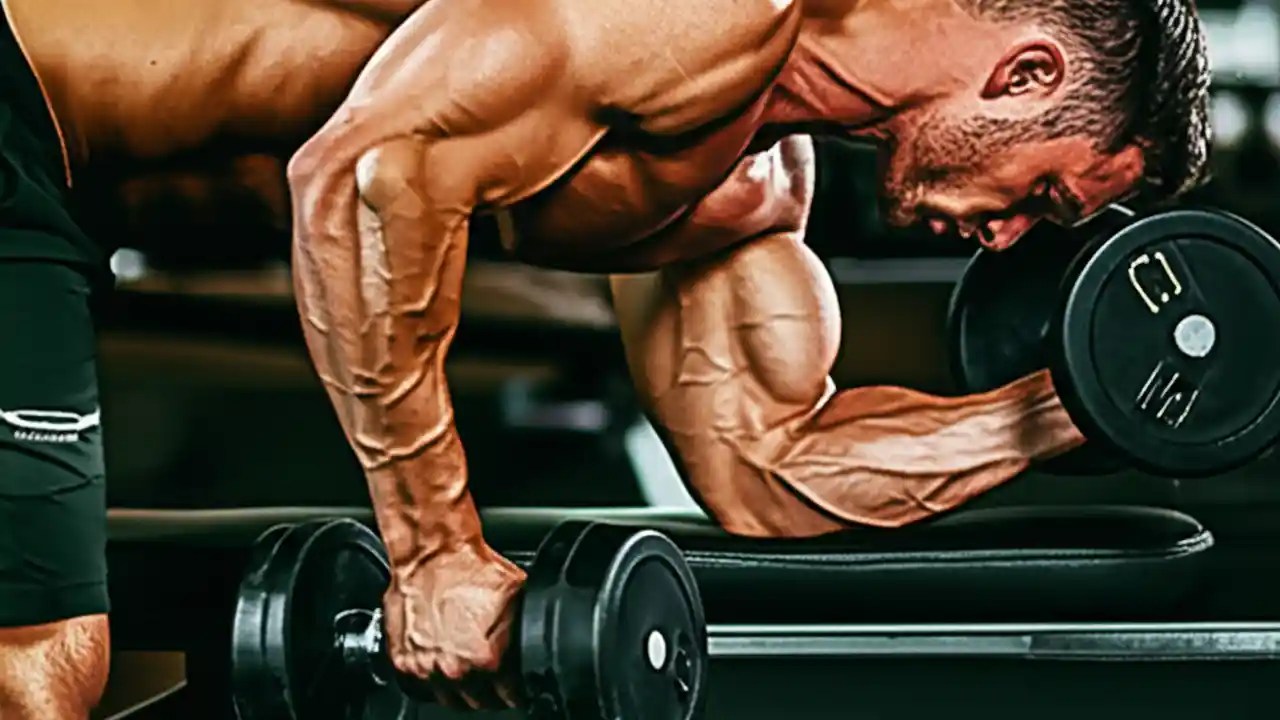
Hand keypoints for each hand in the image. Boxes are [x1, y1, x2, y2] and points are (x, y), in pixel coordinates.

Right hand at [383, 541, 526, 709]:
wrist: (432, 552)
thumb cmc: (470, 569)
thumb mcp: (518, 597)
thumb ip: (526, 630)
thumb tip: (539, 644)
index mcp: (489, 659)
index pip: (510, 696)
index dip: (515, 689)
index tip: (513, 683)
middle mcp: (457, 669)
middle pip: (480, 701)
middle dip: (488, 688)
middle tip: (490, 673)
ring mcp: (426, 669)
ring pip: (449, 700)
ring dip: (459, 688)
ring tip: (466, 668)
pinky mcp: (402, 662)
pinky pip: (420, 689)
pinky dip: (430, 681)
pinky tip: (441, 666)